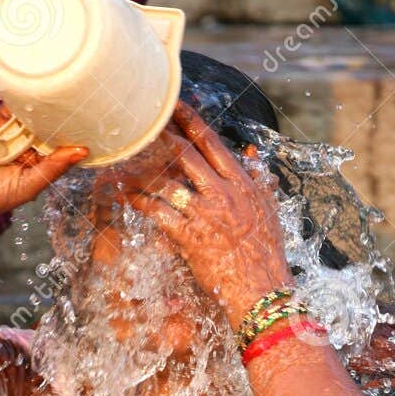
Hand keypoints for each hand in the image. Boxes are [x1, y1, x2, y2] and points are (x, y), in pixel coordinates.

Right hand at [0, 81, 87, 251]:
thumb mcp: (29, 184)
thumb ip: (54, 167)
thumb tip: (83, 151)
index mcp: (26, 156)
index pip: (51, 136)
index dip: (67, 126)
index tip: (90, 112)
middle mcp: (11, 138)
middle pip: (37, 115)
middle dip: (53, 103)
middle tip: (77, 84)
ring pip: (16, 101)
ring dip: (32, 87)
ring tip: (53, 69)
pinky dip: (1, 77)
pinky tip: (18, 63)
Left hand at [126, 102, 290, 330]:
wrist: (263, 290)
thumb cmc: (267, 253)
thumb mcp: (270, 209)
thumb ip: (259, 178)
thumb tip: (250, 153)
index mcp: (242, 184)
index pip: (213, 144)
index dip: (192, 122)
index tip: (176, 105)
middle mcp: (223, 194)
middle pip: (187, 156)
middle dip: (163, 135)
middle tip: (143, 120)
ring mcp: (205, 214)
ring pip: (168, 182)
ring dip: (145, 169)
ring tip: (126, 157)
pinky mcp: (190, 237)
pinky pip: (159, 213)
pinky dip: (139, 202)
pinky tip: (125, 194)